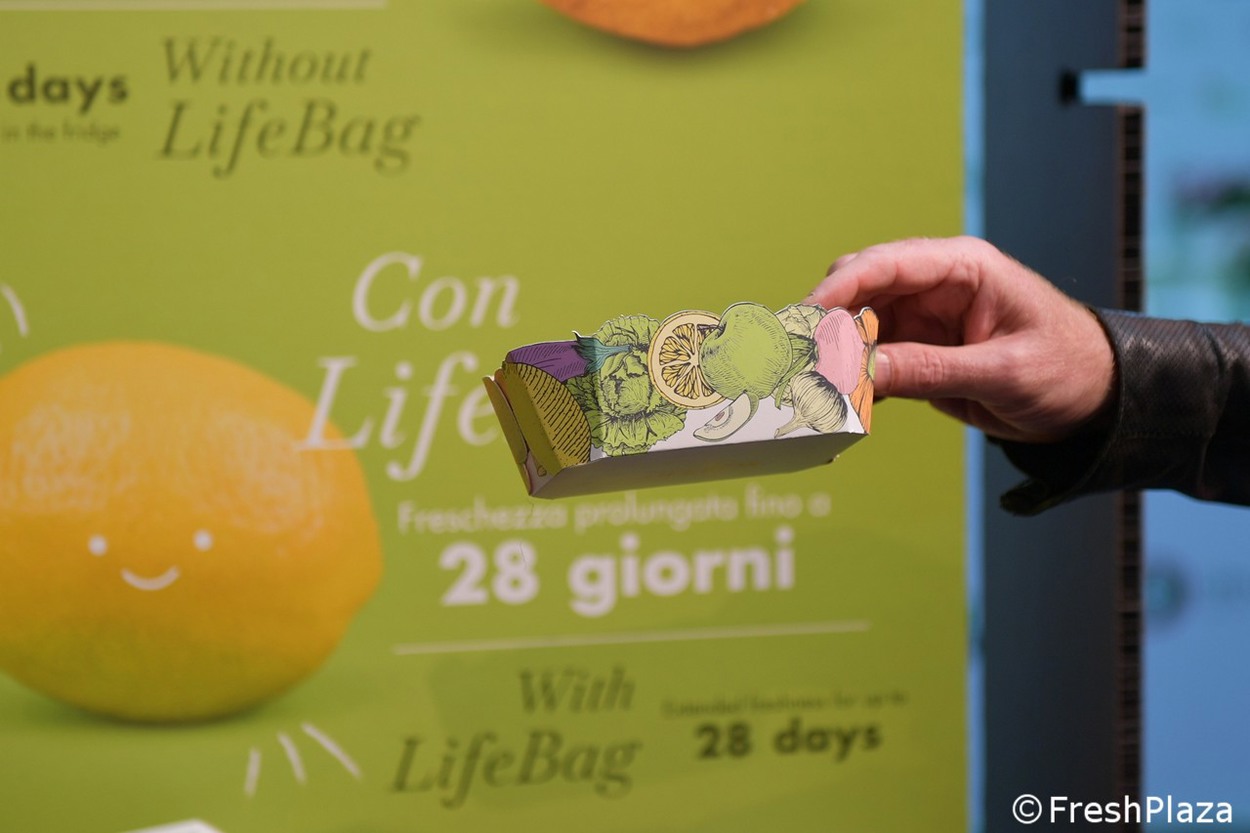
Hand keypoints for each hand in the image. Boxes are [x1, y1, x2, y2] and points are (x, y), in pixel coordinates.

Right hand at [805, 236, 1114, 442]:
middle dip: (828, 321)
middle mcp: (936, 287)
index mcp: (964, 269)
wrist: (1096, 402)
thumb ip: (930, 370)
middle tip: (805, 360)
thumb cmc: (1068, 370)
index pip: (887, 264)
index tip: (807, 316)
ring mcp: (924, 320)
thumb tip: (862, 371)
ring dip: (836, 355)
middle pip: (860, 289)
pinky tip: (842, 400)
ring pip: (858, 327)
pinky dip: (852, 378)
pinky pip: (871, 359)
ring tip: (818, 387)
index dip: (841, 287)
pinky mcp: (919, 353)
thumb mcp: (1002, 372)